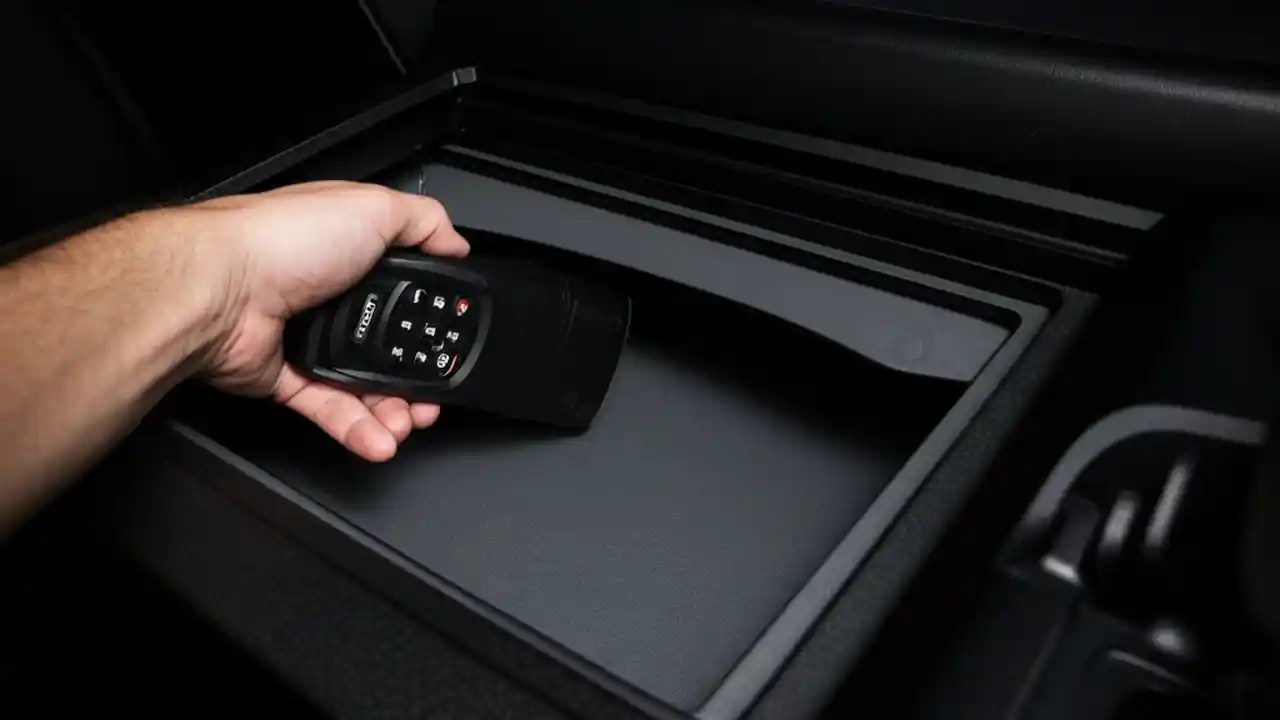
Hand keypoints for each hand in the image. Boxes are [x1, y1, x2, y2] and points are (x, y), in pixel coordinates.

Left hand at [190, 181, 468, 460]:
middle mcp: (328, 295)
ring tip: (408, 422)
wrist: (217, 288)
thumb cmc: (281, 239)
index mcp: (349, 251)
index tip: (451, 342)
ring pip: (362, 387)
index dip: (431, 319)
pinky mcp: (285, 379)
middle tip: (433, 397)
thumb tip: (455, 240)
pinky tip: (380, 438)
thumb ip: (424, 222)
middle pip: (388, 347)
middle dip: (417, 378)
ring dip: (391, 411)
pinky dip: (357, 428)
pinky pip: (329, 411)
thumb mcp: (372, 208)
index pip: (406, 291)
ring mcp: (307, 340)